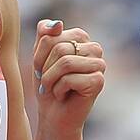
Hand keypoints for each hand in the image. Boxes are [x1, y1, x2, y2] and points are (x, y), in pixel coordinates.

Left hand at [31, 20, 105, 139]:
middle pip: (59, 48)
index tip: (41, 68)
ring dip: (50, 80)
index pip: (51, 35)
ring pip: (65, 63)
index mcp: (81, 37)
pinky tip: (64, 95)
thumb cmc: (47, 85)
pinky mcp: (99, 82)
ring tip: (53, 88)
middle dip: (45, 68)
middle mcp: (94, 48)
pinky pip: (69, 79)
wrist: (53, 115)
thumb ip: (45, 35)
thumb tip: (58, 23)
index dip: (39, 55)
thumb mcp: (39, 56)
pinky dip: (59, 90)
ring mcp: (99, 65)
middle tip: (47, 81)